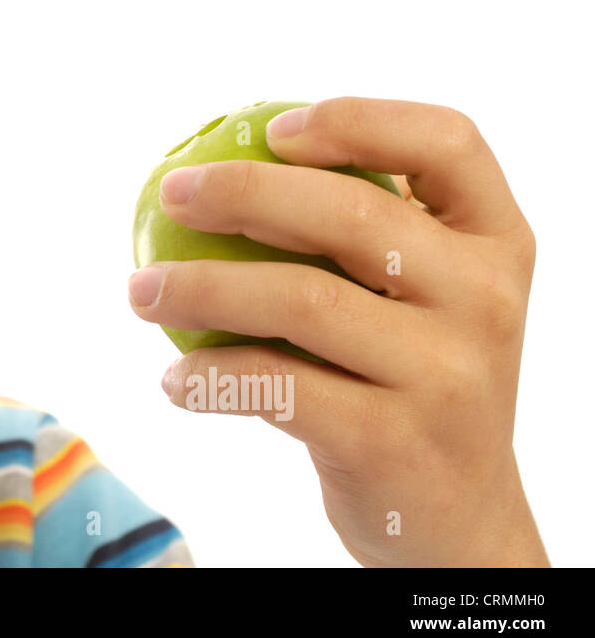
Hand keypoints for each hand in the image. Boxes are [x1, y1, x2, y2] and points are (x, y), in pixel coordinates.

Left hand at [127, 96, 547, 566]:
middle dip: (241, 191)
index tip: (274, 130)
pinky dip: (209, 375)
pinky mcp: (394, 440)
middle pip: (354, 213)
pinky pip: (275, 384)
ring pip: (300, 298)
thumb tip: (220, 164)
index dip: (359, 119)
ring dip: (198, 286)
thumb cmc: (410, 377)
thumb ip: (365, 233)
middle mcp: (485, 299)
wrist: (453, 517)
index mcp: (496, 242)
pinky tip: (177, 380)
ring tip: (141, 291)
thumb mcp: (424, 297)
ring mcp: (447, 374)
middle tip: (170, 193)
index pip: (449, 142)